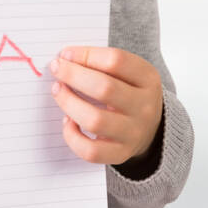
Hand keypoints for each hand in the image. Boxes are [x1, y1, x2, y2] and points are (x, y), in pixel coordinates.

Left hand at [48, 46, 162, 166]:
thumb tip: (65, 59)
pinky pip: (90, 151)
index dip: (87, 55)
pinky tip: (67, 121)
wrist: (151, 128)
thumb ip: (102, 64)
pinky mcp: (121, 154)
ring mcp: (133, 133)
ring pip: (95, 120)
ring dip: (69, 103)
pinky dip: (72, 136)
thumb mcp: (129, 73)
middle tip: (56, 68)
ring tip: (58, 91)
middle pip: (105, 88)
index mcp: (148, 79)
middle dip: (73, 75)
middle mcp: (144, 106)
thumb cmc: (130, 93)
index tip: (66, 54)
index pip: (116, 61)